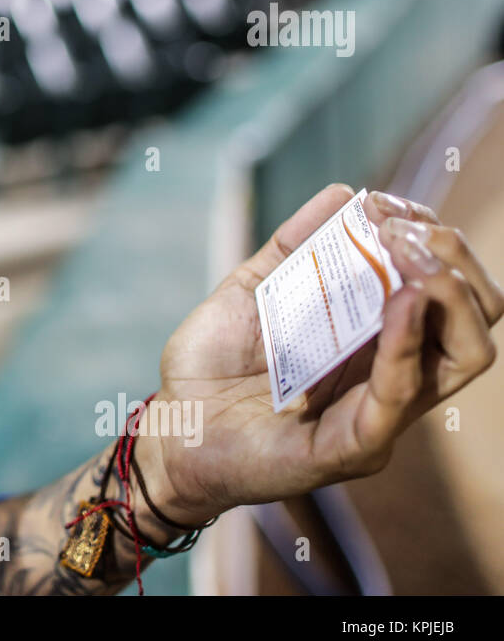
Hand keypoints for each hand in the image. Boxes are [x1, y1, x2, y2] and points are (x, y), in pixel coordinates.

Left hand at [140, 183, 502, 526]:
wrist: (168, 428)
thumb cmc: (210, 368)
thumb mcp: (253, 290)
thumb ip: (295, 246)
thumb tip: (345, 193)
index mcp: (376, 340)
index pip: (449, 290)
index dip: (436, 243)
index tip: (393, 208)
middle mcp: (393, 377)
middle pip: (475, 319)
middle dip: (455, 260)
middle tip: (409, 229)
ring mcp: (379, 414)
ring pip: (463, 356)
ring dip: (447, 294)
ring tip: (411, 253)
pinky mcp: (352, 447)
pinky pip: (397, 397)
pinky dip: (403, 345)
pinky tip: (397, 301)